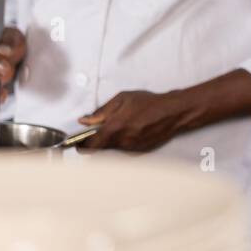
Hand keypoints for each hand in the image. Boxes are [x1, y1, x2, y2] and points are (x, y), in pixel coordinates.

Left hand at [78, 89, 198, 151]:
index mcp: (115, 127)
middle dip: (94, 143)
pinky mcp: (138, 151)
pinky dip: (119, 144)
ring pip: (111, 150)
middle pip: (99, 150)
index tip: (77, 142)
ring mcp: (131, 148)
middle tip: (94, 134)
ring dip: (108, 143)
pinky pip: (122, 150)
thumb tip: (85, 120)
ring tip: (115, 129)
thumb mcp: (123, 99)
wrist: (173, 112)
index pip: (90, 145)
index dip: (81, 145)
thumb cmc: (149, 103)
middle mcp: (122, 141)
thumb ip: (101, 111)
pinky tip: (127, 132)